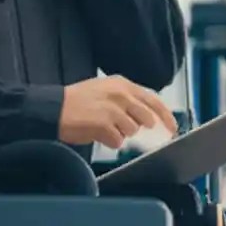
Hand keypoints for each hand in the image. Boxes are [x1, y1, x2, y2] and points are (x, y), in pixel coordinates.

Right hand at [57, 75, 177, 149]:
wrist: (53, 108)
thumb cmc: (78, 102)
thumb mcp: (105, 91)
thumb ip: (126, 101)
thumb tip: (146, 119)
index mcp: (122, 84)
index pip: (152, 99)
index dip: (165, 115)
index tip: (172, 127)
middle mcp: (120, 94)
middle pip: (146, 117)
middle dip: (141, 128)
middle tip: (127, 130)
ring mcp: (113, 110)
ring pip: (132, 130)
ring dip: (121, 134)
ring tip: (103, 127)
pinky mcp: (104, 125)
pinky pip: (118, 141)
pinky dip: (110, 141)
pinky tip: (97, 134)